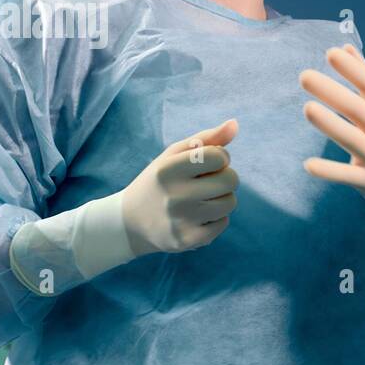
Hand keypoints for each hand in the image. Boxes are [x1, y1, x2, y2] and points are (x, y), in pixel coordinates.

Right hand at [120, 119, 239, 254]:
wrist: (129, 223)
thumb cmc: (159, 181)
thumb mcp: (173, 155)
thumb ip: (206, 138)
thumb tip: (235, 124)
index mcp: (167, 169)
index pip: (218, 156)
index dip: (219, 157)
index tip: (207, 163)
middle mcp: (174, 195)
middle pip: (230, 180)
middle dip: (224, 178)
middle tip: (206, 182)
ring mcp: (182, 220)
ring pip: (230, 202)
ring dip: (221, 198)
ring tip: (200, 199)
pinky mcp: (188, 240)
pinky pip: (223, 223)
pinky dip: (215, 218)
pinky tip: (195, 216)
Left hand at [301, 45, 364, 213]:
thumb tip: (345, 47)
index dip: (353, 70)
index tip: (331, 53)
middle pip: (359, 110)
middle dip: (332, 92)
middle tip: (305, 76)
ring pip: (352, 140)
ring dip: (330, 124)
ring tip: (307, 108)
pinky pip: (347, 175)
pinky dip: (328, 171)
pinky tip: (308, 165)